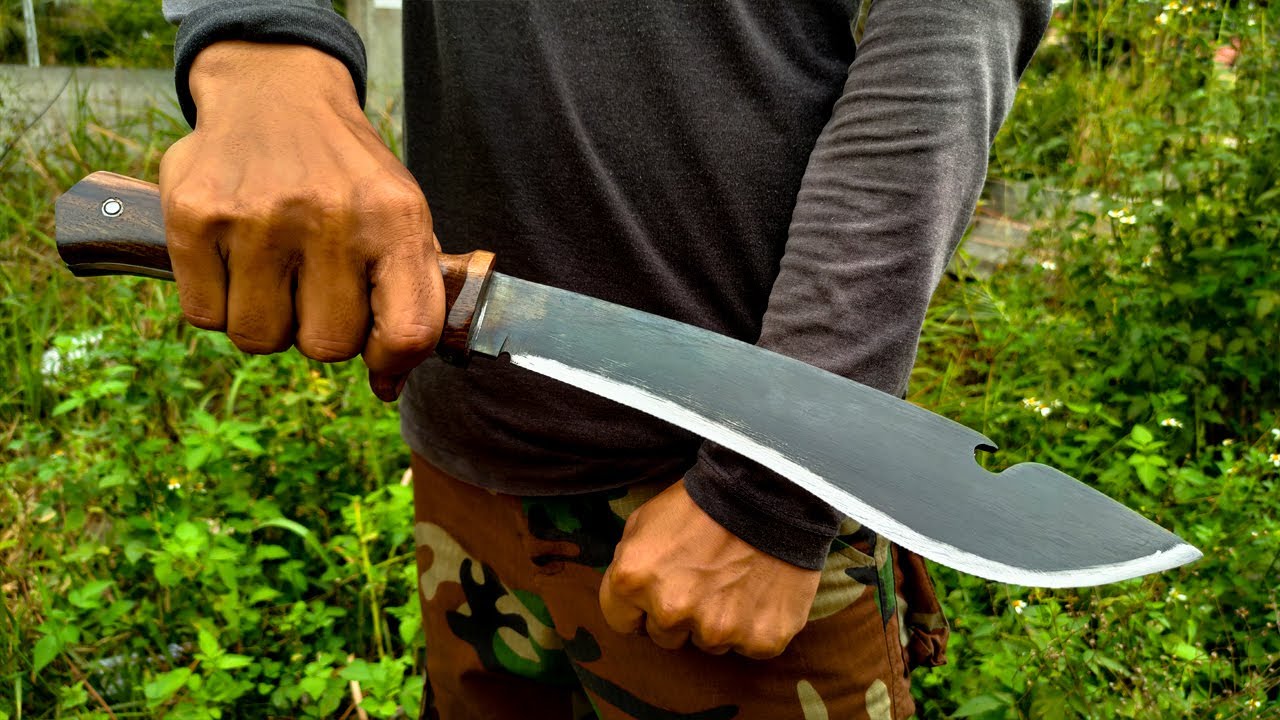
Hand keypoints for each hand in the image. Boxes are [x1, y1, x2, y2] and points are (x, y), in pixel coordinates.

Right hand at [159, 41, 443, 400]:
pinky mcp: (195, 216)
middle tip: (314, 289)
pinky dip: (217, 302)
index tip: (376, 354)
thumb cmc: (345, 177)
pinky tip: (233, 259)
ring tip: (273, 273)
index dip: (391, 362)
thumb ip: (409, 295)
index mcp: (394, 218)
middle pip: (325, 346)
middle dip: (319, 331)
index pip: (406, 331)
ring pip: (259, 338)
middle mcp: (329, 215)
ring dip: (265, 321)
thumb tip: (387, 385)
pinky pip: (205, 315)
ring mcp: (258, 216)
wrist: (274, 93)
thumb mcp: (401, 215)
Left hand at [599, 480, 820, 658]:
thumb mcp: (645, 518)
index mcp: (633, 579)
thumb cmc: (703, 502)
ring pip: (708, 642)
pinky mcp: (760, 639)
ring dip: (717, 619)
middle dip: (678, 614)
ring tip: (735, 579)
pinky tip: (760, 591)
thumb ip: (628, 563)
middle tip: (702, 579)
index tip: (658, 591)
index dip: (638, 606)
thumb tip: (627, 595)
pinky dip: (755, 624)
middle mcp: (670, 611)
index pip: (620, 621)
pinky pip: (749, 644)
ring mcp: (717, 629)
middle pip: (664, 636)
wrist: (772, 491)